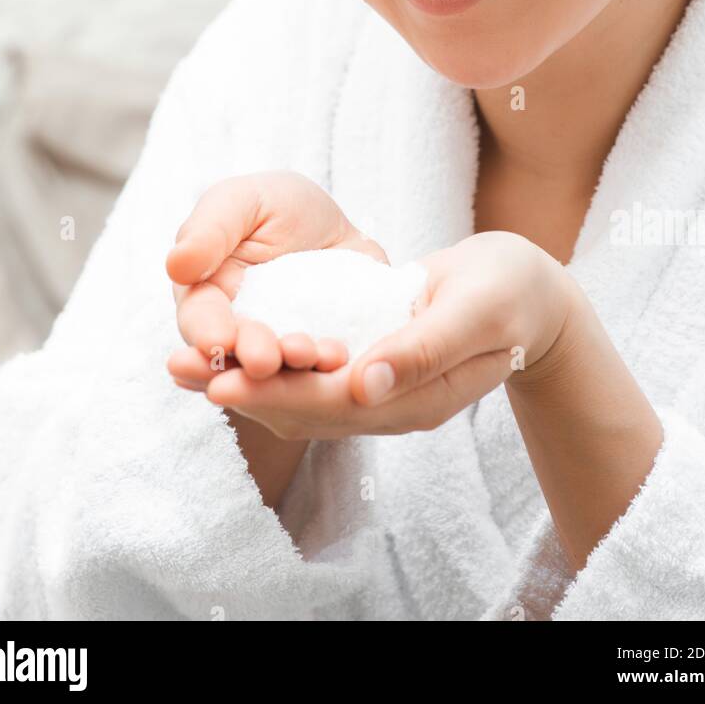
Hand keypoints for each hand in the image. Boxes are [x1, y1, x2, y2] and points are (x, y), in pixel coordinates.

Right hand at [165, 171, 388, 391]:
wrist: (333, 224)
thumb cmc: (274, 207)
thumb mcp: (243, 201)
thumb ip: (210, 229)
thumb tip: (177, 264)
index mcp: (207, 298)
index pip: (200, 320)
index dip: (207, 331)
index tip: (218, 340)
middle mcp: (241, 334)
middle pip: (239, 357)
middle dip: (251, 357)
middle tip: (264, 360)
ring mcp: (283, 349)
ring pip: (282, 371)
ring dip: (292, 369)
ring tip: (308, 354)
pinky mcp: (324, 353)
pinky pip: (326, 368)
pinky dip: (331, 365)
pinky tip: (340, 354)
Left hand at [201, 230, 576, 438]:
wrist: (528, 292)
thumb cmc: (510, 291)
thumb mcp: (478, 308)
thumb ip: (424, 347)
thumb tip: (363, 384)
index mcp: (417, 397)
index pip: (333, 405)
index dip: (274, 393)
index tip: (220, 380)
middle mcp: (389, 406)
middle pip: (303, 412)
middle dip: (241, 391)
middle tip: (176, 369)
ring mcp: (378, 393)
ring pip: (298, 401)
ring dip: (243, 383)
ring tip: (182, 365)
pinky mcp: (368, 369)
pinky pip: (307, 377)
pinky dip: (265, 366)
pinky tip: (227, 347)